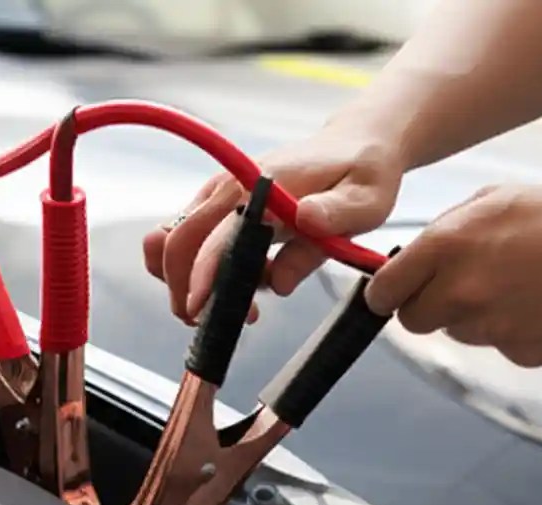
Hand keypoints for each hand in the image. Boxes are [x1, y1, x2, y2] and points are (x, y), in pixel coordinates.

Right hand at [143, 125, 405, 323]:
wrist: (353, 147)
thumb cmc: (361, 174)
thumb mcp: (366, 199)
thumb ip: (337, 216)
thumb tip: (305, 224)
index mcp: (261, 186)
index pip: (215, 236)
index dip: (202, 278)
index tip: (202, 312)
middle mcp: (229, 187)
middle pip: (175, 242)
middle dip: (185, 290)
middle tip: (222, 320)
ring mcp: (218, 195)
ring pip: (176, 246)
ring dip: (194, 284)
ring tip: (246, 303)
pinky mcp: (218, 206)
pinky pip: (191, 245)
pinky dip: (204, 273)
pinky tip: (249, 281)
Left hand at [364, 184, 541, 366]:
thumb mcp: (496, 199)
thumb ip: (447, 228)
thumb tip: (416, 253)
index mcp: (446, 248)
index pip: (385, 290)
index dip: (385, 293)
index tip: (389, 293)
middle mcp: (461, 292)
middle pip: (413, 322)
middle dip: (424, 307)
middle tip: (454, 288)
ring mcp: (490, 328)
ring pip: (458, 332)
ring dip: (472, 315)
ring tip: (515, 285)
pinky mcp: (518, 352)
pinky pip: (498, 345)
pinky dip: (510, 329)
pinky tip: (539, 302)